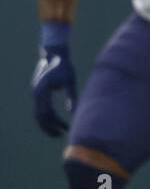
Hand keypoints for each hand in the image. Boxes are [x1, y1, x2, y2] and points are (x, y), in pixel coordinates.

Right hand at [32, 21, 76, 136]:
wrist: (54, 53)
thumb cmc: (64, 66)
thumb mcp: (70, 81)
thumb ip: (71, 96)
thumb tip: (73, 113)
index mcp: (42, 91)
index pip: (45, 113)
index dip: (54, 124)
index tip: (63, 131)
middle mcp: (36, 93)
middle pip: (40, 116)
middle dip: (50, 127)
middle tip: (62, 135)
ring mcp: (36, 93)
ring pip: (40, 113)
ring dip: (49, 123)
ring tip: (61, 131)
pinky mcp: (39, 93)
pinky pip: (42, 108)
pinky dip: (49, 116)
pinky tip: (59, 122)